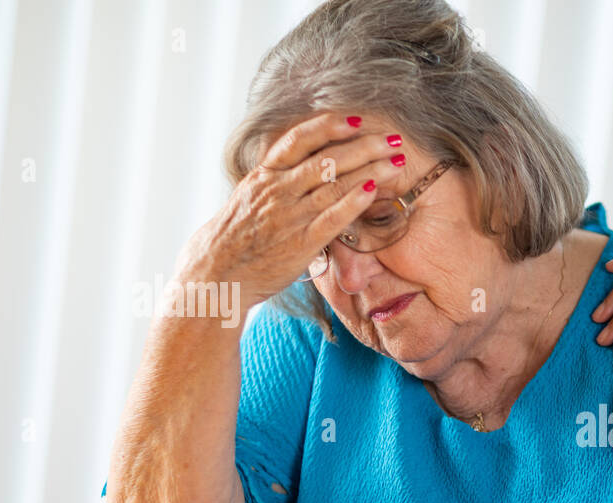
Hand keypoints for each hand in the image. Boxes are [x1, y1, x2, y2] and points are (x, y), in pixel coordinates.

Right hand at [174, 112, 405, 308]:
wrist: (216, 273)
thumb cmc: (236, 236)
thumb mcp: (251, 197)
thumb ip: (278, 180)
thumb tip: (303, 164)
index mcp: (265, 175)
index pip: (299, 139)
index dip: (329, 125)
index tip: (356, 118)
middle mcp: (278, 190)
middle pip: (326, 158)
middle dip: (364, 145)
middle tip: (393, 138)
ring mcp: (289, 216)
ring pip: (333, 184)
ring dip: (369, 169)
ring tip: (396, 160)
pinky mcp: (300, 243)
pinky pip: (332, 218)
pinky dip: (354, 202)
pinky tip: (375, 190)